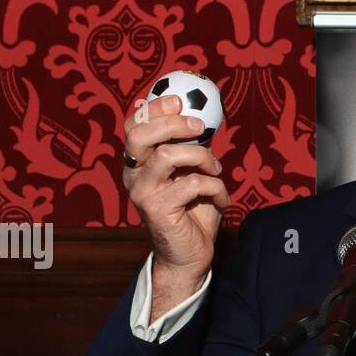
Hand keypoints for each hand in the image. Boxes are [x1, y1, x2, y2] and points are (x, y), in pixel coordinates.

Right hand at [123, 93, 228, 281]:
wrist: (191, 255)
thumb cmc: (193, 212)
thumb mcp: (194, 173)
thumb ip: (192, 147)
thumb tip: (205, 117)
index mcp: (138, 162)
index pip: (134, 125)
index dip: (154, 108)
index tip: (179, 101)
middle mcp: (133, 175)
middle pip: (140, 134)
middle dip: (173, 124)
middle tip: (200, 127)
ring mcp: (141, 192)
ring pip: (168, 155)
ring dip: (201, 157)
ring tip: (216, 169)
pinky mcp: (156, 209)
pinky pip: (192, 184)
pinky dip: (215, 187)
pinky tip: (223, 199)